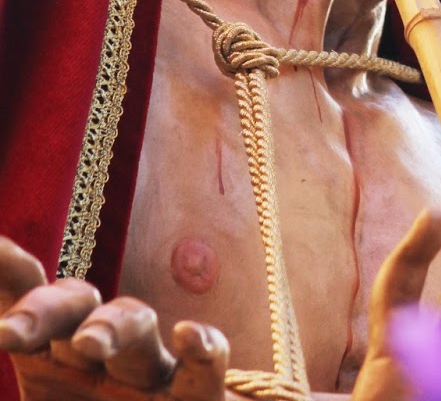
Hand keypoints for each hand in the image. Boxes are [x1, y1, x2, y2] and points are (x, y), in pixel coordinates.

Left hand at [0, 238, 230, 400]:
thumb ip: (9, 385)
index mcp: (51, 361)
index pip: (25, 295)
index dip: (5, 272)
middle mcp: (98, 356)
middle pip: (74, 301)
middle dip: (44, 309)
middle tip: (10, 334)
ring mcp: (148, 376)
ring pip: (136, 320)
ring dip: (112, 325)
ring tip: (87, 346)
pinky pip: (205, 371)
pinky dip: (204, 350)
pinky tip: (190, 338)